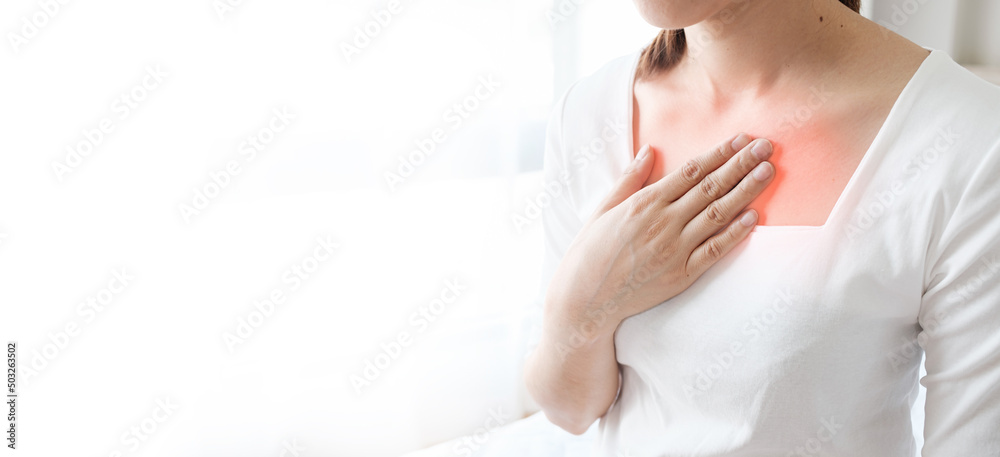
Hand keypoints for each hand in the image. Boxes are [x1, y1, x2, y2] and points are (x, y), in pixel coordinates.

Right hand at [544, 133, 774, 344]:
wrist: (585, 298)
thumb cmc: (589, 251)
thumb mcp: (603, 208)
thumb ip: (630, 179)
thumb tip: (650, 150)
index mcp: (644, 202)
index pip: (690, 171)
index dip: (719, 153)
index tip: (741, 139)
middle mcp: (663, 222)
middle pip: (710, 187)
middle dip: (741, 164)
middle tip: (766, 147)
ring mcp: (674, 249)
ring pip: (718, 214)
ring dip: (746, 191)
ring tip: (768, 172)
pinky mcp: (681, 275)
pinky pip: (714, 250)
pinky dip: (735, 233)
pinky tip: (754, 216)